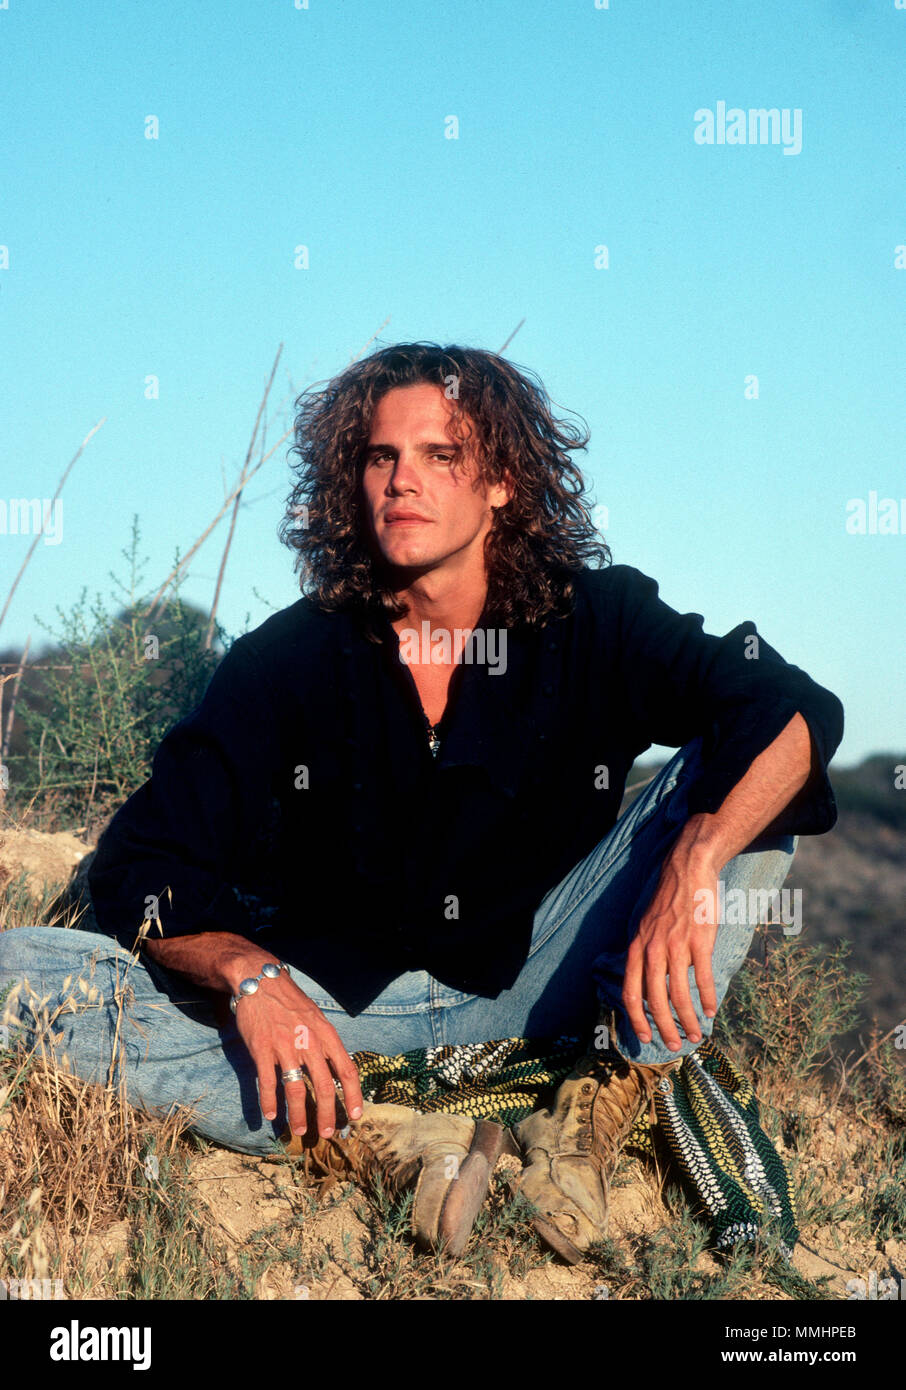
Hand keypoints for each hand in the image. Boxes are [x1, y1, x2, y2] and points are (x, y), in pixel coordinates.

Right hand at [232, 971, 363, 1139]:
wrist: (260, 982)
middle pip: (325, 1086)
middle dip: (328, 1115)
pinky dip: (268, 1101)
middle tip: (327, 1134)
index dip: (354, 1096)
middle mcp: (309, 1043)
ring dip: (298, 1114)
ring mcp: (285, 1047)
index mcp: (326, 1035)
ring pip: (296, 1089)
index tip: (356, 1116)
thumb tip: (336, 1070)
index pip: (347, 1070)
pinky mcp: (262, 1049)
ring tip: (299, 1131)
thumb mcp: (317, 1018)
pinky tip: (271, 1115)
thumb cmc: (291, 1002)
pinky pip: (268, 1082)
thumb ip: (326, 1043)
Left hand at [621, 850, 718, 1051]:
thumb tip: (648, 982)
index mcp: (637, 947)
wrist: (688, 869)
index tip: (645, 1037)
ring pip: (679, 995)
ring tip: (697, 1034)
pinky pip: (703, 978)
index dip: (636, 1019)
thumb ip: (644, 953)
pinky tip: (711, 1010)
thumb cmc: (667, 899)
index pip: (631, 992)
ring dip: (688, 1020)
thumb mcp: (644, 925)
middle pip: (655, 1000)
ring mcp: (677, 946)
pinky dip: (707, 998)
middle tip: (675, 1045)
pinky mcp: (700, 942)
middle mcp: (653, 950)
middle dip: (664, 1028)